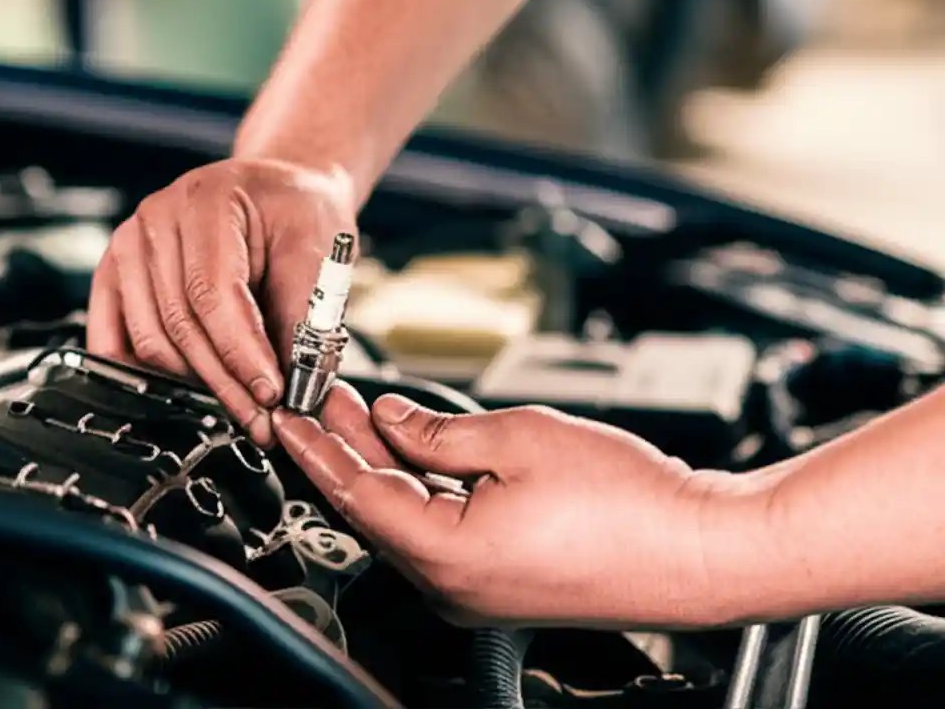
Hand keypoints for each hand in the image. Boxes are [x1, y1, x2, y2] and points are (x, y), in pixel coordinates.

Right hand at [88, 158, 355, 445]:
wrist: (274, 191)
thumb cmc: (296, 214)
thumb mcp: (319, 252)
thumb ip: (301, 318)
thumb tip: (290, 388)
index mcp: (207, 199)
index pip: (212, 292)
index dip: (240, 353)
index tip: (270, 393)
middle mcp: (157, 217)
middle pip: (179, 324)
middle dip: (225, 382)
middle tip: (262, 417)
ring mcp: (128, 244)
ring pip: (149, 341)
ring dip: (194, 382)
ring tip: (238, 399)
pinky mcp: (114, 273)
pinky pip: (115, 340)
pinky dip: (148, 373)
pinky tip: (188, 388)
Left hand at [272, 393, 771, 628]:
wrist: (703, 551)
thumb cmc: (631, 505)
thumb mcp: (520, 439)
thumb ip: (440, 432)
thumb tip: (392, 422)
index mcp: (446, 554)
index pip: (355, 494)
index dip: (316, 449)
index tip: (288, 416)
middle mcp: (452, 586)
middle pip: (375, 508)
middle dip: (344, 449)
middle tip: (319, 400)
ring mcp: (476, 590)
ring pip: (407, 518)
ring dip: (383, 464)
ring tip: (360, 411)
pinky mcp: (500, 583)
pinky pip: (440, 531)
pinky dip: (421, 487)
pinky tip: (417, 449)